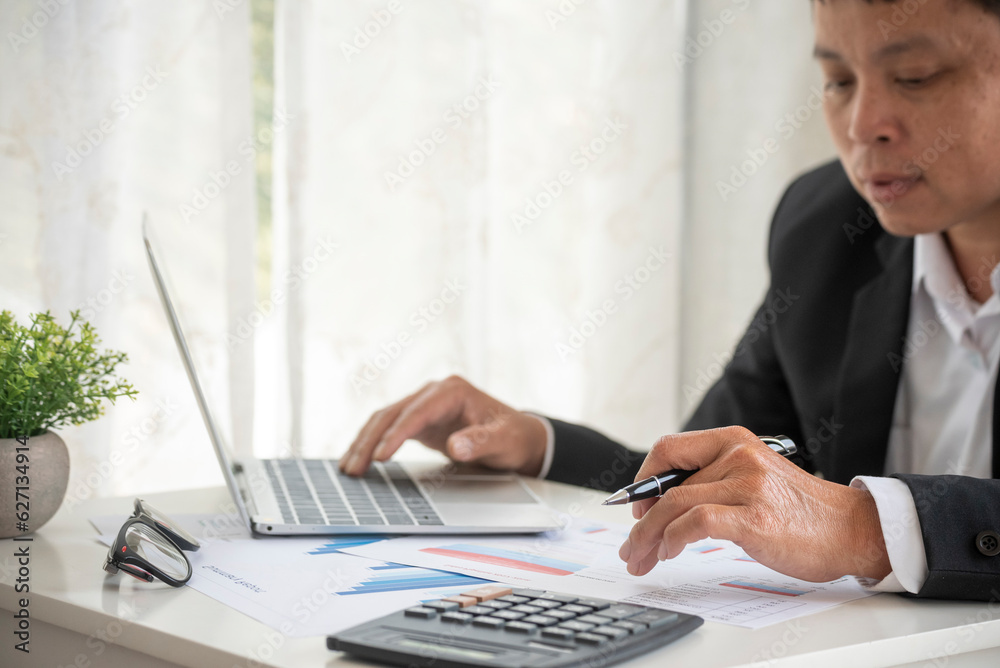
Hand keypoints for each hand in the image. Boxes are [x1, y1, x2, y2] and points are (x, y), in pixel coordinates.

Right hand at [339, 375, 547, 476]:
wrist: (519, 437)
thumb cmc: (514, 436)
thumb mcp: (505, 441)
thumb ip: (482, 442)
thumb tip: (457, 446)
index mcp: (453, 391)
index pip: (417, 412)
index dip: (396, 434)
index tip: (380, 456)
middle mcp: (434, 393)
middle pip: (392, 414)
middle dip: (370, 441)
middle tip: (354, 468)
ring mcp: (425, 406)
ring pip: (385, 420)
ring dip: (364, 443)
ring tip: (348, 468)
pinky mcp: (421, 421)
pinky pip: (389, 429)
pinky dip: (372, 444)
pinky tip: (358, 460)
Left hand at [618, 426, 890, 581]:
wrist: (852, 529)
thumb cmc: (799, 510)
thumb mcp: (752, 478)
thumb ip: (714, 481)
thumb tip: (663, 503)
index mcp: (734, 441)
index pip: (668, 448)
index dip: (644, 479)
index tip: (638, 507)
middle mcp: (738, 456)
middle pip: (666, 484)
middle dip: (639, 520)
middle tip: (630, 546)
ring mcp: (747, 485)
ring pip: (674, 505)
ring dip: (647, 537)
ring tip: (641, 558)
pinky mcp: (755, 517)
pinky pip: (697, 522)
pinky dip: (673, 539)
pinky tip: (668, 554)